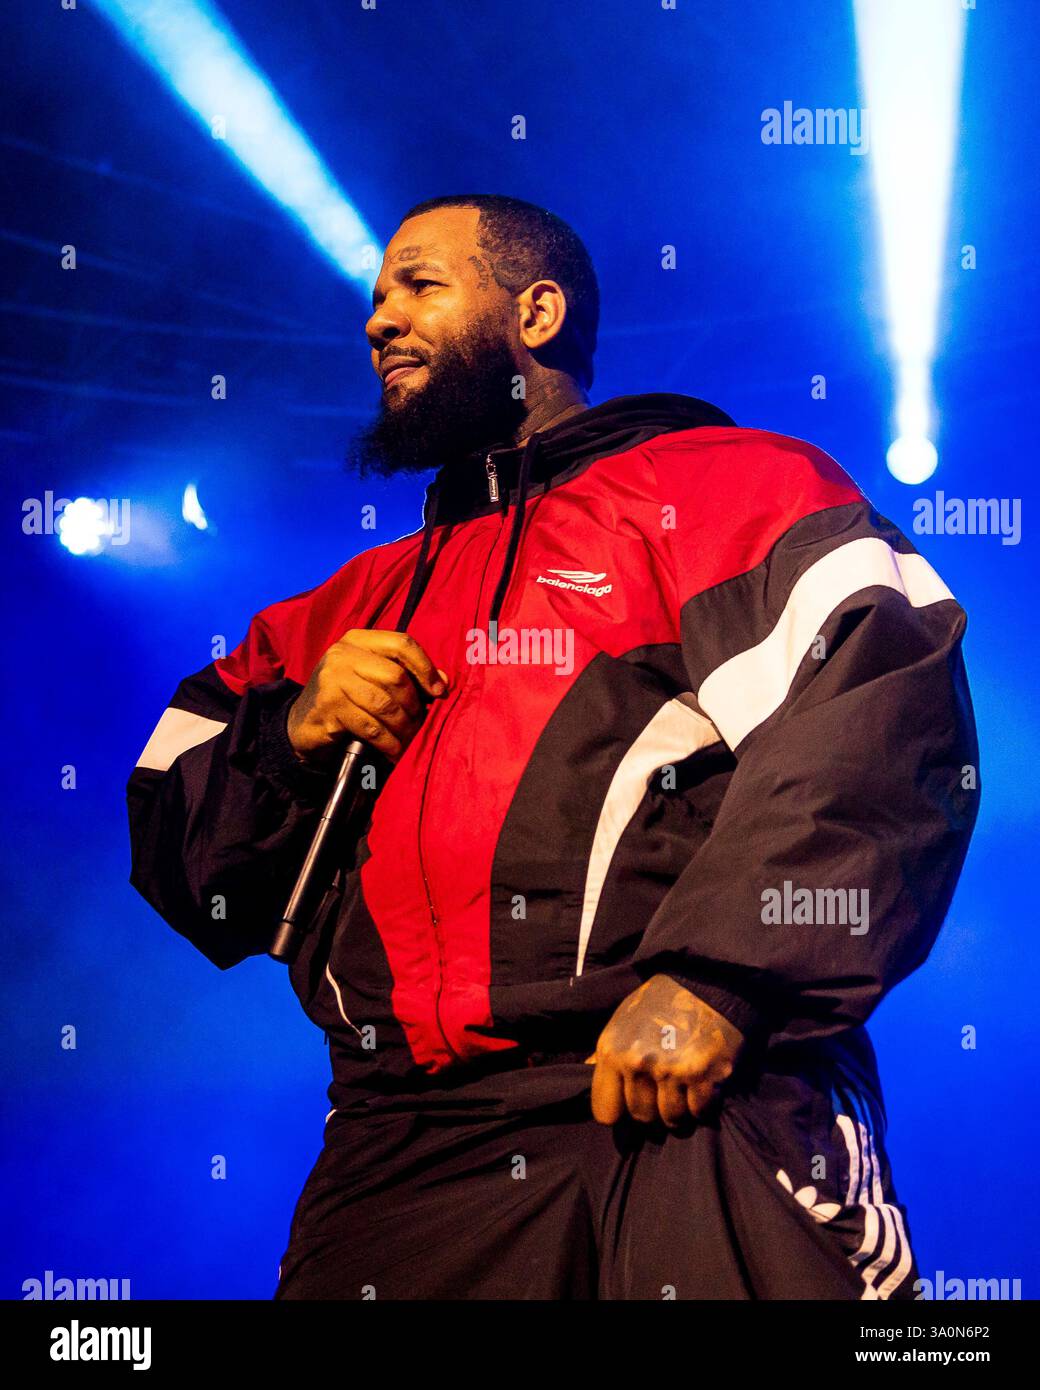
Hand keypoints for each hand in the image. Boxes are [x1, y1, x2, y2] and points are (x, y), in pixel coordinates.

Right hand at [287, 629, 447, 764]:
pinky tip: (393, 749)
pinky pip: (371, 727)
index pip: (401, 643)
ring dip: (403, 726)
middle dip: (413, 704)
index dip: (425, 668)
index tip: (438, 692)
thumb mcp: (370, 677)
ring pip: (385, 704)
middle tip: (417, 722)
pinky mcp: (329, 708)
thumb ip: (404, 673)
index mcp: (358, 640)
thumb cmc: (346, 697)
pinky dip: (388, 741)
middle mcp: (342, 654)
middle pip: (396, 676)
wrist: (301, 723)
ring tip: (406, 737)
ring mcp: (333, 680)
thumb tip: (442, 681)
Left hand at [587, 974, 744, 1127]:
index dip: (621, 1110)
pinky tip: (702, 1085)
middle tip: (663, 1090)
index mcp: (612, 1050)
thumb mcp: (621, 1022)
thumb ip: (604, 1055)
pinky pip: (699, 1112)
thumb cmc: (659, 1004)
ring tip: (684, 1088)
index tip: (632, 1102)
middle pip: (641, 1117)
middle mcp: (638, 1062)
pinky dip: (703, 1105)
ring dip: (680, 1110)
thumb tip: (586, 1074)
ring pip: (671, 1119)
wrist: (704, 980)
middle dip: (653, 1109)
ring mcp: (670, 1069)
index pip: (606, 1112)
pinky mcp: (702, 1074)